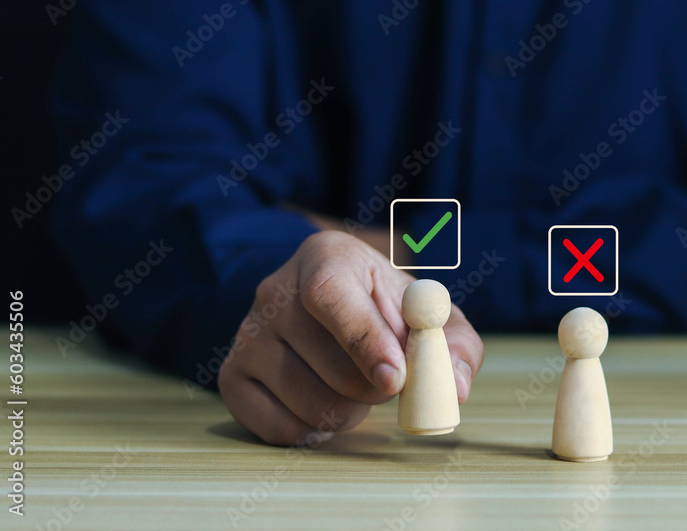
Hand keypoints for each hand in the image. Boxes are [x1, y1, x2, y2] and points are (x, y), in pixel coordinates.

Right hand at [218, 230, 483, 445]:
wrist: (332, 310)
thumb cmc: (387, 310)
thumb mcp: (428, 313)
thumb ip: (453, 344)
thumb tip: (453, 389)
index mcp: (327, 257)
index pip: (330, 297)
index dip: (364, 341)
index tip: (396, 378)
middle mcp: (275, 290)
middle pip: (328, 362)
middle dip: (374, 388)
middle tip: (389, 380)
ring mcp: (247, 334)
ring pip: (307, 401)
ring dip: (349, 411)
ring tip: (356, 386)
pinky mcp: (233, 375)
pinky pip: (279, 428)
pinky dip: (315, 430)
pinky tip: (327, 402)